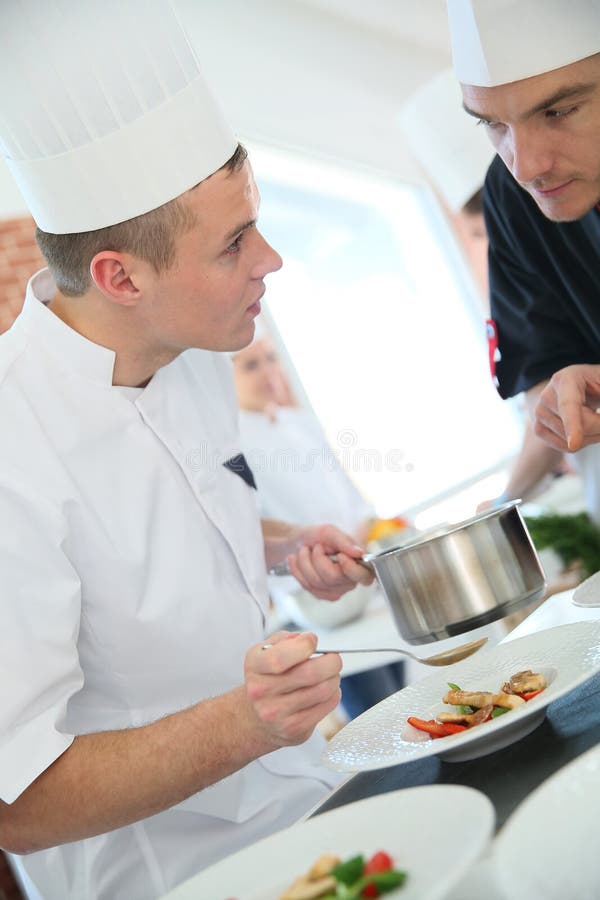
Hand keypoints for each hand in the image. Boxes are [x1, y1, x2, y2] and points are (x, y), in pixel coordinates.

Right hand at [244, 631, 341, 746]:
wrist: (257, 717)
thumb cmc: (268, 677)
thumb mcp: (266, 652)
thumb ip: (284, 639)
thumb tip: (306, 639)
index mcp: (254, 666)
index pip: (280, 657)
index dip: (305, 645)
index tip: (312, 640)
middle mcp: (261, 691)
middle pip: (310, 674)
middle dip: (331, 662)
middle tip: (333, 659)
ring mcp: (276, 713)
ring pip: (323, 690)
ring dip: (334, 678)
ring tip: (330, 675)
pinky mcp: (294, 729)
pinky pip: (327, 706)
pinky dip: (334, 694)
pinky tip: (326, 691)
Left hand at [286, 524, 373, 599]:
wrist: (297, 542)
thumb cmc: (318, 537)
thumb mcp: (330, 532)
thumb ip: (344, 541)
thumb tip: (359, 553)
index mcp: (360, 564)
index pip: (365, 576)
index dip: (351, 568)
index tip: (340, 555)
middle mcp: (351, 580)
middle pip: (333, 577)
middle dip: (318, 558)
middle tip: (316, 546)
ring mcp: (336, 590)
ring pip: (317, 582)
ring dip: (305, 561)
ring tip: (305, 550)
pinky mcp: (321, 595)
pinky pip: (307, 586)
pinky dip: (298, 569)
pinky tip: (297, 560)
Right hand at [534, 365, 599, 451]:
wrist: (580, 387)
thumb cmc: (596, 383)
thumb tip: (599, 420)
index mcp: (566, 379)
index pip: (568, 405)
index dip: (572, 424)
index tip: (574, 443)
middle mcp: (547, 395)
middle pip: (580, 426)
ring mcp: (540, 413)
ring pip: (572, 441)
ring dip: (592, 436)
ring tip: (595, 420)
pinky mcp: (538, 428)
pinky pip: (564, 447)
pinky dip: (580, 444)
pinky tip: (584, 430)